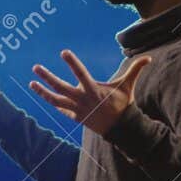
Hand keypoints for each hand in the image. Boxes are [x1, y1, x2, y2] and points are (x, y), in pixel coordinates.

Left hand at [30, 50, 152, 136]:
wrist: (120, 128)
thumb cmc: (122, 104)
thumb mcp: (127, 86)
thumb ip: (135, 70)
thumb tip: (149, 58)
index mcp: (94, 90)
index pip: (81, 74)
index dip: (72, 63)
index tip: (63, 52)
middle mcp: (82, 99)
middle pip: (61, 87)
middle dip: (47, 77)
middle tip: (35, 67)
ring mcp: (77, 109)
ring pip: (55, 100)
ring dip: (42, 92)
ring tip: (31, 83)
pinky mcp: (75, 117)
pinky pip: (60, 108)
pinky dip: (51, 101)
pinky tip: (42, 93)